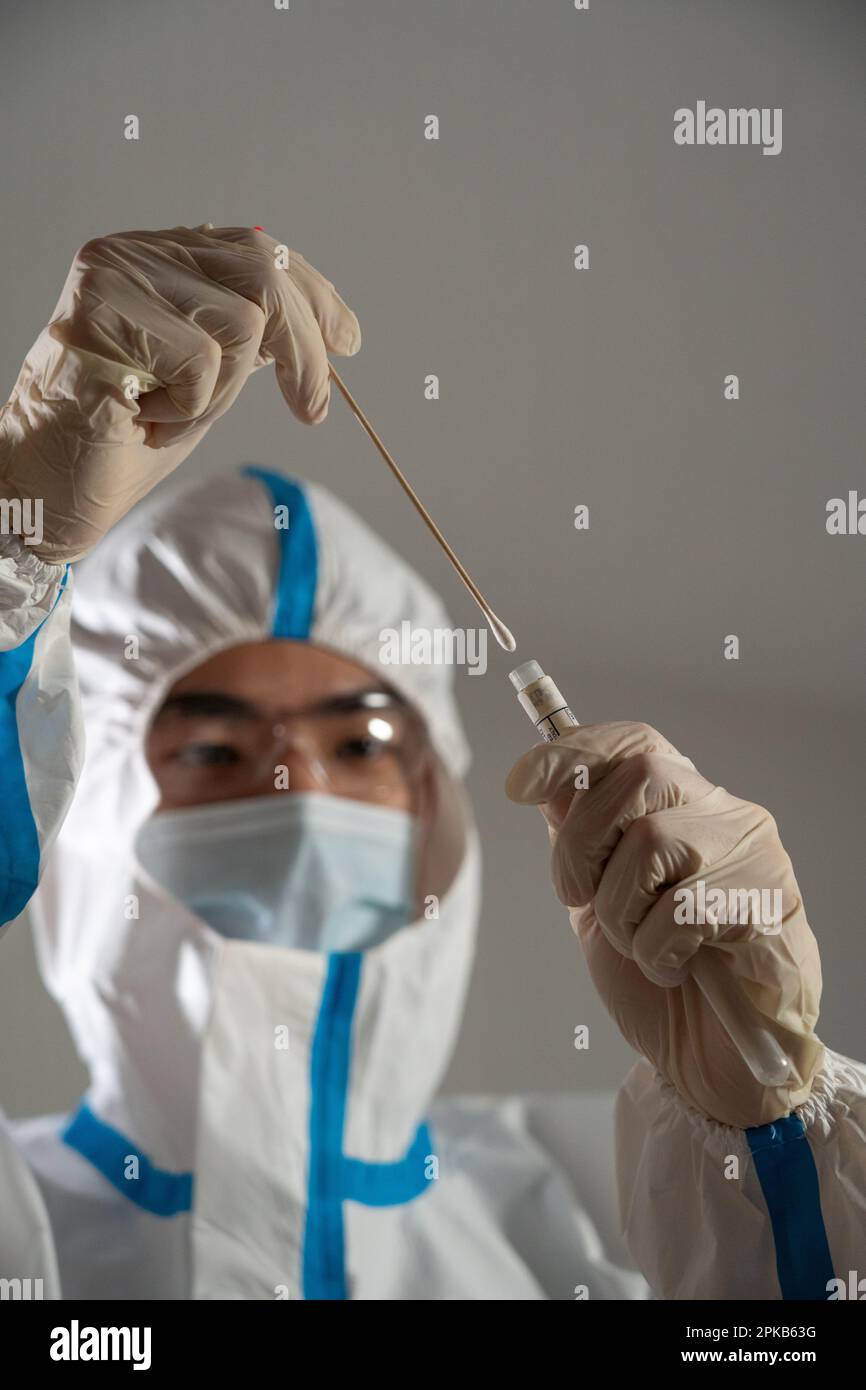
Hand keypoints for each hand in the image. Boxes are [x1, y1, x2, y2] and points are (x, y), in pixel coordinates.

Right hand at [0, 224, 360, 562]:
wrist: (49, 489)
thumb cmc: (122, 439)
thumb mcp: (209, 381)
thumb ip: (250, 341)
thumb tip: (324, 329)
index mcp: (160, 257)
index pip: (258, 250)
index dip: (314, 295)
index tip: (348, 340)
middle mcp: (134, 252)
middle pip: (264, 277)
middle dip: (304, 352)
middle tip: (312, 411)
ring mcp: (112, 275)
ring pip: (239, 325)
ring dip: (221, 397)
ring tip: (171, 417)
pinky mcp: (98, 313)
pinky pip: (200, 361)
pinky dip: (188, 409)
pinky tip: (144, 418)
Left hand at [506, 721, 824, 1127]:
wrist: (712, 1067)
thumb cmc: (661, 984)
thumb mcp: (598, 906)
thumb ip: (580, 847)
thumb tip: (545, 786)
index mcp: (684, 808)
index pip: (635, 743)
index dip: (574, 751)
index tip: (519, 783)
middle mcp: (727, 817)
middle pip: (641, 776)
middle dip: (583, 840)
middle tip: (578, 897)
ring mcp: (755, 858)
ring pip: (656, 841)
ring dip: (621, 907)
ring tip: (638, 947)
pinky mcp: (771, 907)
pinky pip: (683, 908)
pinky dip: (657, 950)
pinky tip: (676, 970)